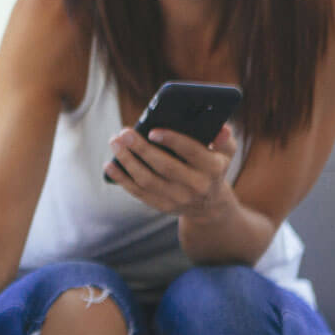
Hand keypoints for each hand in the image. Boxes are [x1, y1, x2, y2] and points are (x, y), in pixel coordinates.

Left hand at [103, 124, 235, 219]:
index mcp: (213, 169)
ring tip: (115, 143)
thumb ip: (225, 138)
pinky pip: (138, 193)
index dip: (173, 141)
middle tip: (124, 132)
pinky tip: (109, 165)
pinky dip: (122, 179)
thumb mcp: (226, 152)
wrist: (210, 204)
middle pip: (165, 166)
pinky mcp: (162, 206)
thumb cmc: (212, 166)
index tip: (152, 130)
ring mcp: (178, 199)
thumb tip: (221, 128)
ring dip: (127, 161)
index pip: (192, 152)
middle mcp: (196, 186)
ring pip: (148, 180)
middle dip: (142, 149)